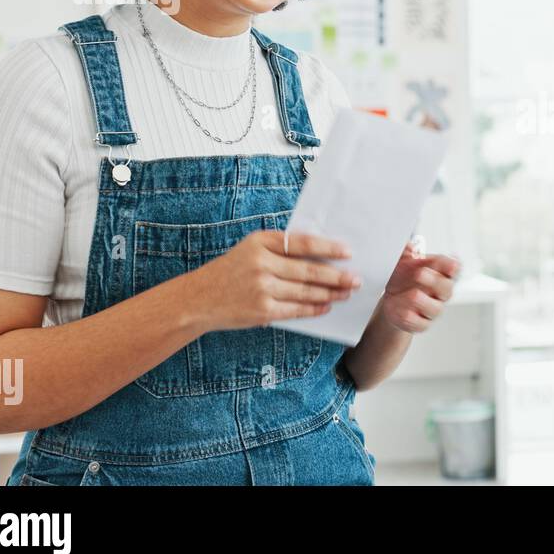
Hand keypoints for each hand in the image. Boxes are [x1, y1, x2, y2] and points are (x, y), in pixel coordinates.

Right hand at [187, 230, 359, 332]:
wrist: (198, 298)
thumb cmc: (230, 271)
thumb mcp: (251, 249)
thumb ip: (280, 248)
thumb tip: (321, 252)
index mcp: (261, 242)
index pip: (303, 243)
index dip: (329, 247)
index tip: (348, 252)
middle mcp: (261, 263)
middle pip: (309, 270)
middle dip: (337, 276)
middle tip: (356, 279)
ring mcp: (262, 288)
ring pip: (306, 291)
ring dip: (331, 293)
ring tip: (347, 293)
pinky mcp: (262, 311)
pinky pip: (296, 310)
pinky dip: (314, 308)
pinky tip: (327, 306)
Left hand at [380, 244, 460, 333]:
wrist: (391, 297)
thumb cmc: (404, 276)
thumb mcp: (402, 260)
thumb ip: (406, 252)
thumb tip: (409, 247)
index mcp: (440, 273)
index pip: (453, 268)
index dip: (451, 265)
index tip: (447, 262)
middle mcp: (440, 292)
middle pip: (446, 288)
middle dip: (434, 281)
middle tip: (420, 273)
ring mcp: (432, 309)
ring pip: (435, 308)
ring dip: (423, 301)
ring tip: (412, 295)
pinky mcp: (421, 323)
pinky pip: (420, 324)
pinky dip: (411, 319)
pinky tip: (403, 312)